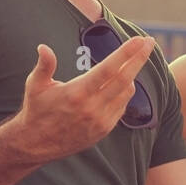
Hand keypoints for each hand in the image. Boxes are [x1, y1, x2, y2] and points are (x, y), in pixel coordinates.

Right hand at [10, 36, 156, 162]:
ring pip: (127, 92)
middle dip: (140, 58)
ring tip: (131, 61)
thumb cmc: (36, 110)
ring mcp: (101, 120)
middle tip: (150, 42)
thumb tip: (43, 47)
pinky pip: (122, 106)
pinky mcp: (104, 129)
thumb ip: (44, 65)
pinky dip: (124, 93)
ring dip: (132, 75)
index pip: (108, 69)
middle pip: (125, 78)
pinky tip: (121, 84)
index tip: (139, 40)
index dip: (126, 53)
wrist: (36, 144)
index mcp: (77, 92)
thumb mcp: (35, 86)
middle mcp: (92, 107)